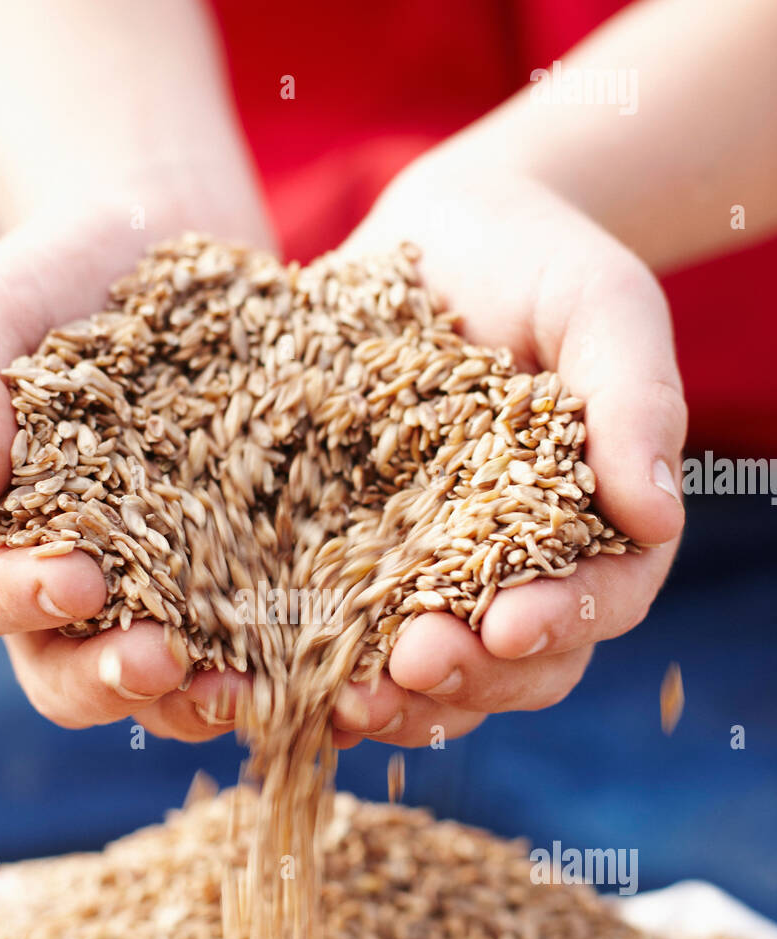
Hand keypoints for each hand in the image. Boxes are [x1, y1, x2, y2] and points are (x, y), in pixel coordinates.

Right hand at [0, 202, 265, 737]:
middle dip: (109, 679)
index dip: (20, 599)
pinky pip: (248, 649)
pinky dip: (274, 669)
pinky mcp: (236, 583)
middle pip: (67, 676)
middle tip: (162, 661)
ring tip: (245, 689)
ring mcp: (157, 595)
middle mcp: (69, 590)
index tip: (79, 580)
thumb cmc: (54, 280)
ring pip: (158, 688)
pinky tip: (312, 664)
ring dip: (194, 702)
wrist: (160, 245)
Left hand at [330, 160, 685, 748]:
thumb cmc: (541, 263)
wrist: (443, 236)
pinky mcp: (353, 560)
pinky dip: (320, 672)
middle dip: (468, 679)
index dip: (561, 623)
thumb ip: (634, 400)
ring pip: (430, 675)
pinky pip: (342, 637)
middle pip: (513, 667)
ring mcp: (429, 573)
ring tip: (347, 700)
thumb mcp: (601, 308)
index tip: (509, 624)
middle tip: (415, 665)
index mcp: (593, 528)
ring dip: (395, 702)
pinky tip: (281, 681)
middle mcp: (514, 571)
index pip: (599, 602)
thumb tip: (656, 516)